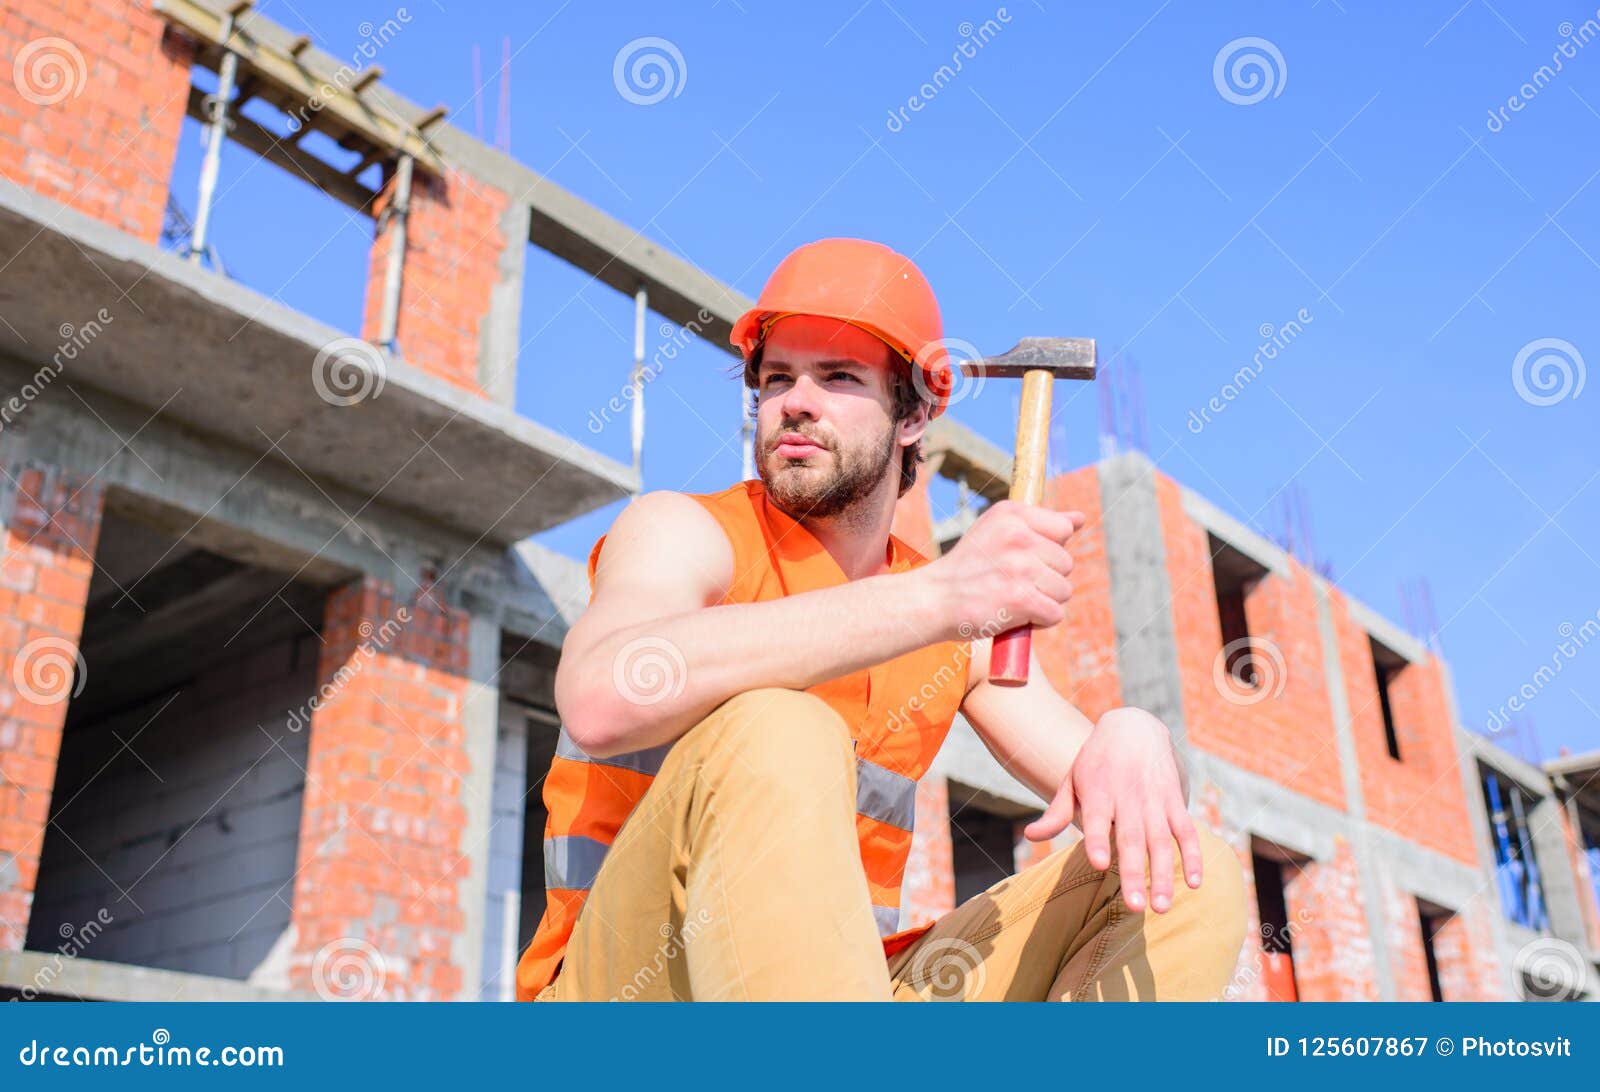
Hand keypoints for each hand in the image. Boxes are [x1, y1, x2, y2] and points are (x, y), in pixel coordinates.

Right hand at [923, 500, 1085, 640]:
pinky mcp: (1021, 598)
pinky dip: (1039, 621)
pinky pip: (1055, 613)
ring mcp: (1020, 567)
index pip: (1063, 530)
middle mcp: (1018, 536)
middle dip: (1045, 578)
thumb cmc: (968, 568)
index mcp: (1012, 514)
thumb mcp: (997, 532)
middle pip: (1066, 563)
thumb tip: (1080, 519)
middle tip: (1011, 582)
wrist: (933, 600)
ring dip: (1043, 601)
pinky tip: (1015, 615)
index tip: (1022, 559)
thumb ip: (1040, 524)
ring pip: (1064, 590)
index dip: (1048, 550)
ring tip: (1012, 598)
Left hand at [1023, 707, 1201, 913]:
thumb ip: (1056, 812)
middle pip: (1132, 838)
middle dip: (1135, 873)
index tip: (1100, 864)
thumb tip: (1030, 836)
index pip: (1096, 818)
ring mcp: (1155, 799)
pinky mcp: (1175, 801)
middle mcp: (1128, 796)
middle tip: (1136, 908)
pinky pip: (1187, 831)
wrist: (1135, 726)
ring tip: (1161, 907)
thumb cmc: (1097, 761)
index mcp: (1099, 791)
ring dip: (1164, 875)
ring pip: (1162, 840)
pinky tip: (1194, 883)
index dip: (1098, 840)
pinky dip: (1194, 856)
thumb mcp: (1072, 779)